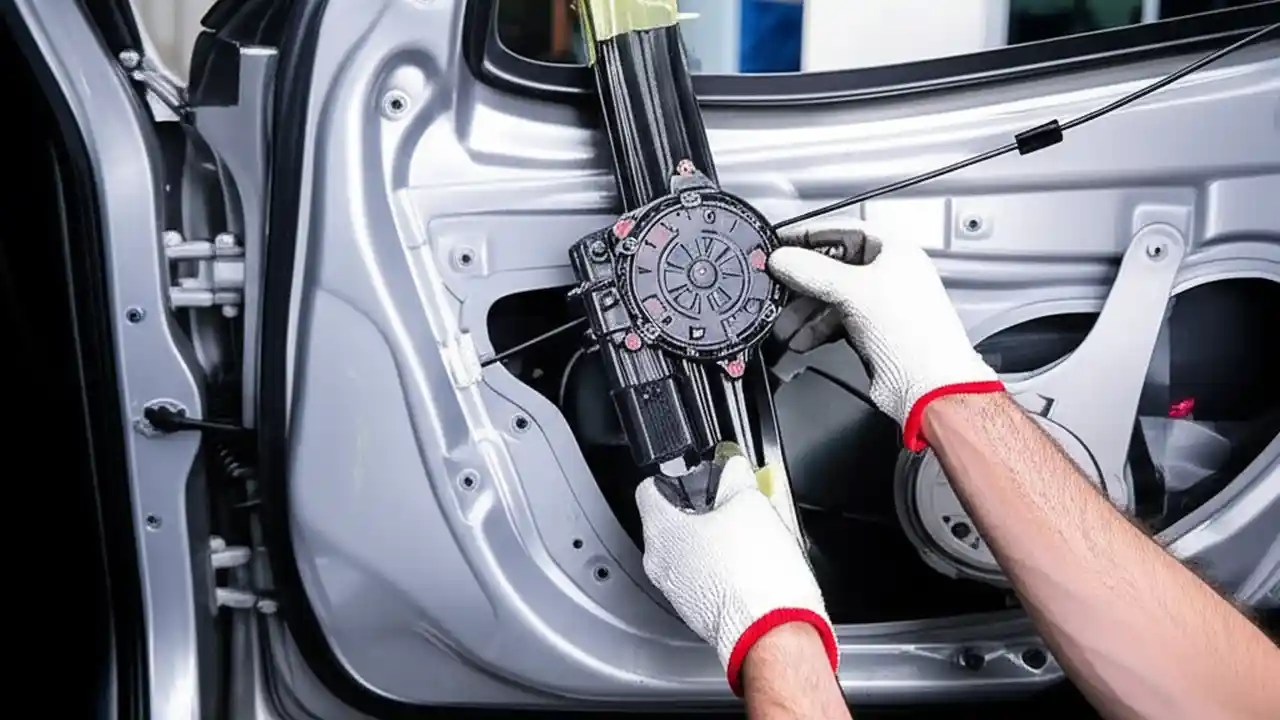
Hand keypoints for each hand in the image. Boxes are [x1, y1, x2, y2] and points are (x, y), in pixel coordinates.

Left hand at [635, 446, 837, 695]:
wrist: (773, 628)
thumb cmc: (756, 571)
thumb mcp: (750, 502)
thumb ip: (735, 476)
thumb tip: (732, 466)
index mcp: (662, 530)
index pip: (649, 490)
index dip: (674, 479)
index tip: (695, 477)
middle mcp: (660, 563)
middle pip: (670, 521)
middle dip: (700, 511)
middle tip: (731, 505)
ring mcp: (676, 590)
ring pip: (687, 552)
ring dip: (711, 540)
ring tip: (745, 535)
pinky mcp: (697, 611)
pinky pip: (701, 578)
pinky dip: (719, 567)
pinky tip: (747, 563)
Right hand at [768, 218, 1002, 450]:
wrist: (928, 385)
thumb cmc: (908, 330)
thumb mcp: (852, 290)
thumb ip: (811, 271)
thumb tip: (780, 257)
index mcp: (894, 250)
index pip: (843, 230)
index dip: (808, 236)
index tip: (779, 244)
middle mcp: (888, 273)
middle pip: (832, 267)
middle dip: (801, 283)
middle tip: (774, 289)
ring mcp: (880, 303)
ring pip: (831, 298)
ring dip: (804, 313)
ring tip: (783, 326)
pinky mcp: (873, 331)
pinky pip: (836, 322)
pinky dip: (816, 330)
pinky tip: (801, 340)